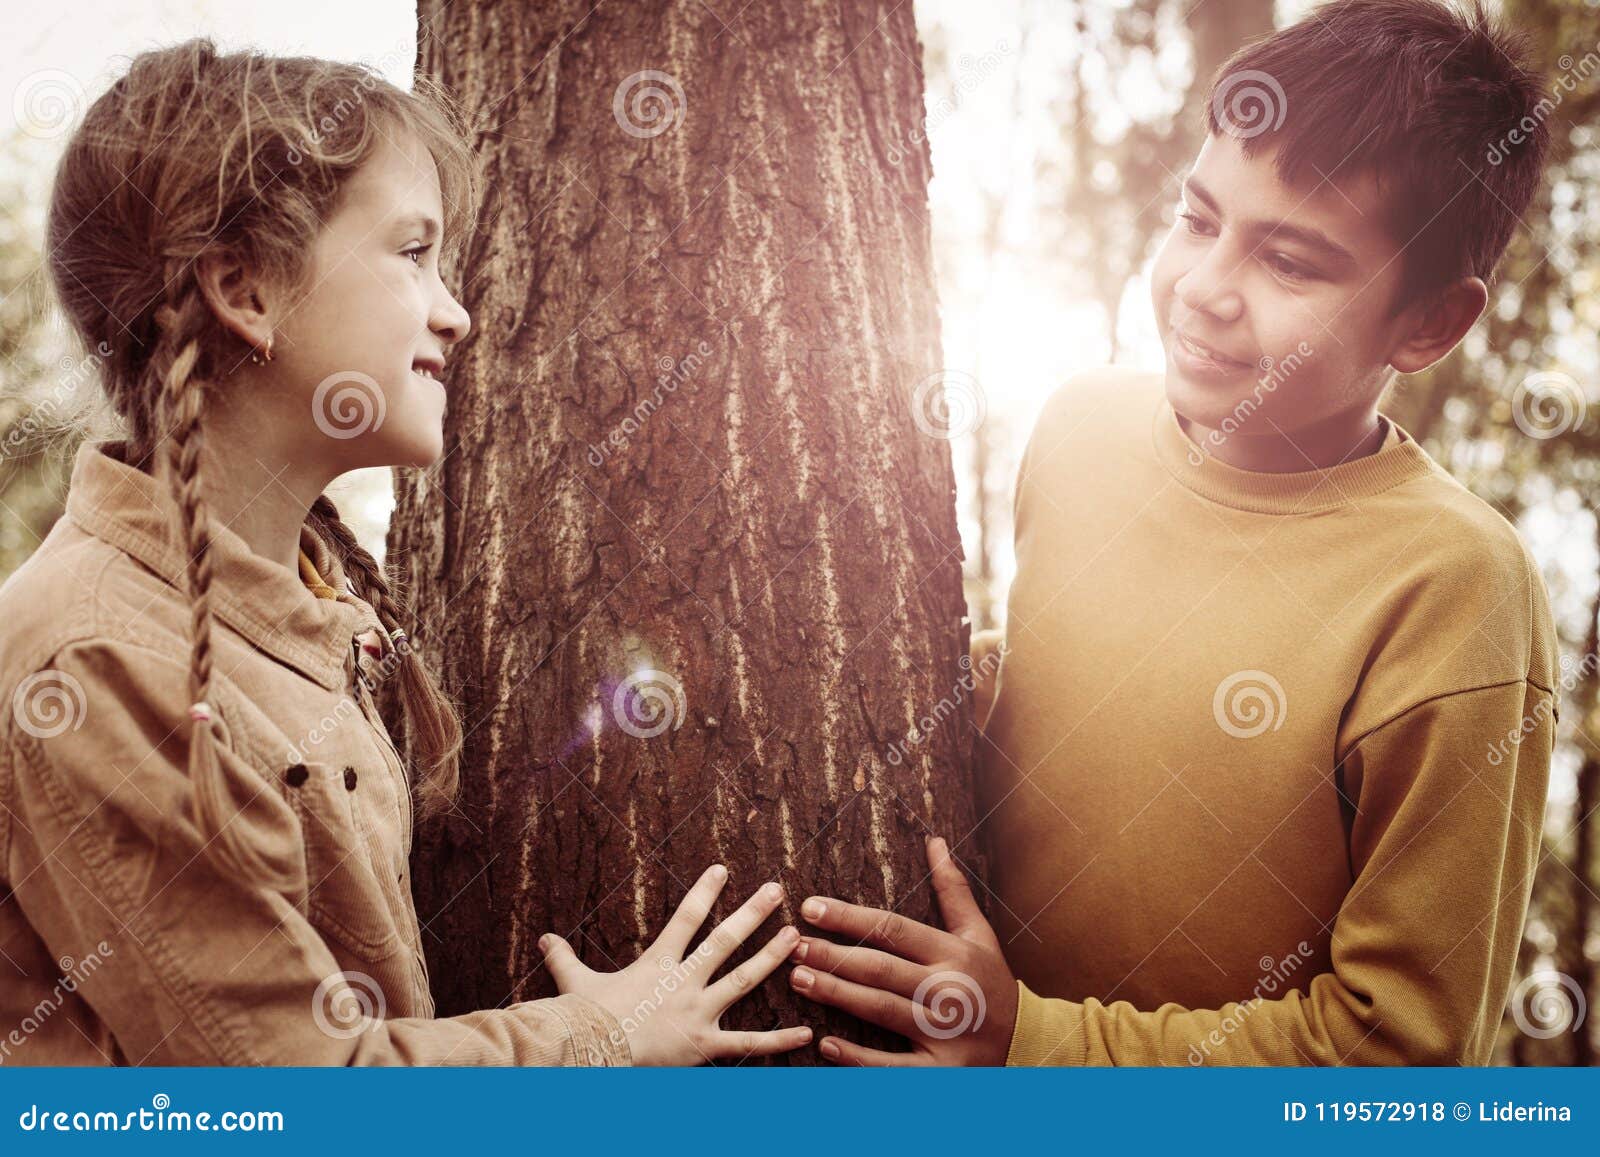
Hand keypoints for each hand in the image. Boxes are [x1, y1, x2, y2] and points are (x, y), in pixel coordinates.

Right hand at [539, 864, 812, 1064]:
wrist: (590, 1054)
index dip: (705, 891)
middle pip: (724, 941)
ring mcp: (698, 1012)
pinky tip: (806, 1032)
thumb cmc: (583, 1019)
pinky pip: (748, 1044)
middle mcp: (684, 982)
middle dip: (752, 913)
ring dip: (771, 958)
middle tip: (776, 890)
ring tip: (795, 938)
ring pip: (743, 980)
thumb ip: (564, 958)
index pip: (686, 918)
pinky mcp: (704, 1044)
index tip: (723, 869)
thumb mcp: (574, 982)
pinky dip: (778, 1040)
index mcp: (658, 964)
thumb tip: (543, 938)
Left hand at [788, 835, 1016, 1064]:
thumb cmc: (992, 983)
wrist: (1028, 1044)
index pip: (894, 929)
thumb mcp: (980, 935)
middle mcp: (948, 990)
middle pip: (880, 969)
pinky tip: (826, 1044)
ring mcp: (944, 1033)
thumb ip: (953, 890)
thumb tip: (934, 840)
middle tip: (793, 947)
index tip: (810, 907)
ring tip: (799, 979)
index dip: (849, 917)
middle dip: (833, 956)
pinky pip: (892, 1066)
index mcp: (954, 953)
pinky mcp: (940, 1072)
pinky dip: (857, 1057)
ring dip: (836, 994)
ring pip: (881, 1010)